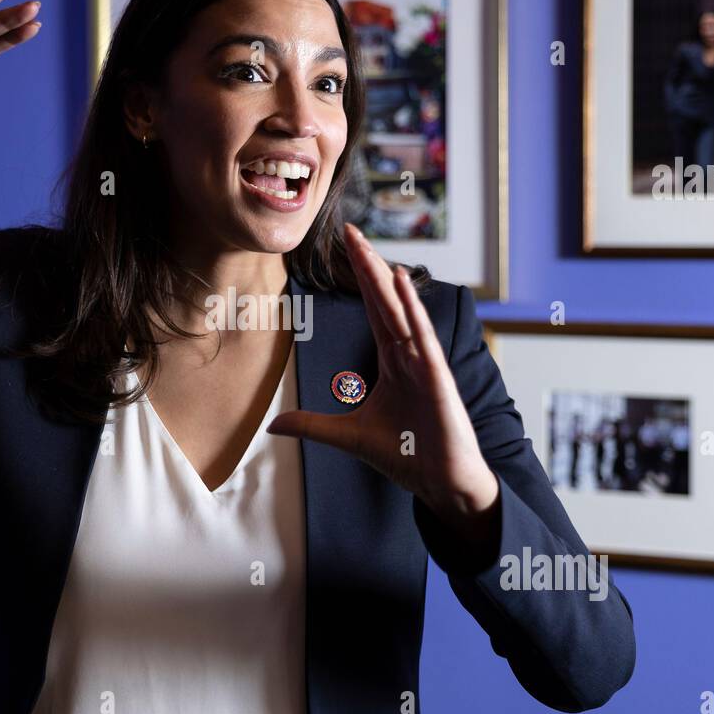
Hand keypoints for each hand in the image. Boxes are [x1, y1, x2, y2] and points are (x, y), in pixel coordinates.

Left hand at [267, 222, 499, 521]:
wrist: (441, 482)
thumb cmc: (407, 455)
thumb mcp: (346, 437)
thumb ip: (311, 425)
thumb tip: (272, 425)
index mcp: (394, 362)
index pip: (374, 312)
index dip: (359, 280)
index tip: (345, 249)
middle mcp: (410, 356)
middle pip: (384, 302)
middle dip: (366, 267)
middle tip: (349, 230)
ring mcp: (425, 364)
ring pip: (400, 311)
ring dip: (383, 277)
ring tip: (367, 246)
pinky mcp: (437, 378)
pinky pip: (422, 337)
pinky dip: (412, 308)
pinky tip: (401, 281)